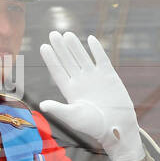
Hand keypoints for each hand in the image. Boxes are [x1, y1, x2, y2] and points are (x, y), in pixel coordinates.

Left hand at [39, 31, 145, 160]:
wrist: (117, 127)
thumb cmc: (94, 126)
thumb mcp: (74, 118)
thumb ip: (59, 109)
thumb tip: (42, 105)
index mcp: (70, 91)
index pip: (58, 71)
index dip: (51, 59)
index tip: (43, 46)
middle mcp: (80, 82)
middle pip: (68, 61)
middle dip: (60, 48)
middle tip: (53, 33)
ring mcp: (94, 77)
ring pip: (82, 57)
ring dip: (75, 46)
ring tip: (67, 34)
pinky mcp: (109, 75)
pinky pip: (101, 59)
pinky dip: (96, 49)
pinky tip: (90, 39)